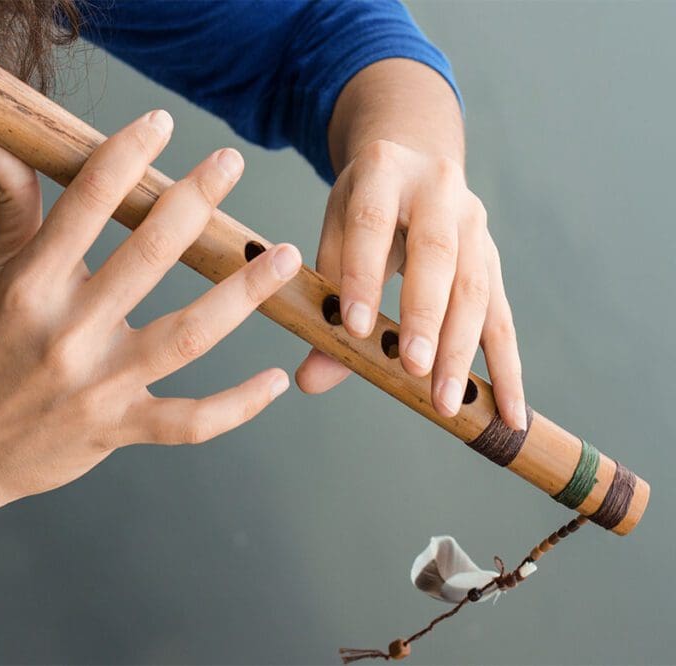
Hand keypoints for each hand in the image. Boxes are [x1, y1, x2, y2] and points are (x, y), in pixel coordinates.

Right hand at [0, 111, 301, 516]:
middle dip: (195, 202)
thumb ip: (10, 205)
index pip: (87, 201)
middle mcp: (67, 332)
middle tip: (230, 162)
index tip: (161, 123)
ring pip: (189, 335)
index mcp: (31, 284)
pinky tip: (276, 380)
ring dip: (244, 294)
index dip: (128, 154)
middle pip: (149, 256)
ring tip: (286, 256)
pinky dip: (238, 407)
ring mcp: (98, 386)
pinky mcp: (118, 429)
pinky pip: (191, 422)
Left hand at [296, 139, 525, 429]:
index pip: (373, 225)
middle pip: (436, 257)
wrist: (415, 161)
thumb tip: (310, 379)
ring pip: (474, 290)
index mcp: (385, 172)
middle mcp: (438, 192)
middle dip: (426, 318)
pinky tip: (509, 412)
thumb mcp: (334, 232)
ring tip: (445, 403)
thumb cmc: (361, 206)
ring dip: (461, 351)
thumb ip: (324, 299)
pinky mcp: (493, 261)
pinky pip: (502, 317)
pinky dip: (506, 369)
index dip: (364, 276)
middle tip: (413, 371)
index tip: (353, 327)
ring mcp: (475, 225)